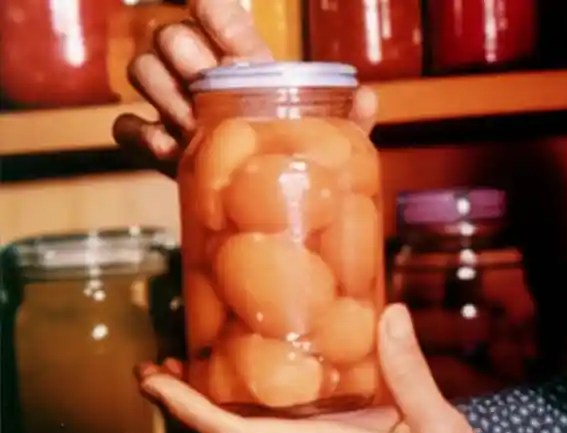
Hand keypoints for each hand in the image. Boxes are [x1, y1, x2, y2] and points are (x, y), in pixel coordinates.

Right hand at [113, 0, 377, 176]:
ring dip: (161, 95)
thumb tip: (368, 99)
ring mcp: (175, 108)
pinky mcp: (157, 145)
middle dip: (180, 58)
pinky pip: (126, 127)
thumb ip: (349, 120)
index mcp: (247, 63)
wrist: (271, 206)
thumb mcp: (331, 141)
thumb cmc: (302, 158)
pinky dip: (140, 136)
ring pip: (142, 72)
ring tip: (190, 129)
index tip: (208, 14)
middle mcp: (204, 77)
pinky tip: (169, 153)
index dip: (210, 9)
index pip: (217, 13)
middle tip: (201, 94)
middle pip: (170, 37)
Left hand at [139, 305, 512, 432]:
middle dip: (193, 398)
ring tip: (217, 368)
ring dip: (228, 410)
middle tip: (171, 357)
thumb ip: (410, 374)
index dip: (183, 405)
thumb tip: (391, 315)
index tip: (149, 377)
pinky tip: (280, 402)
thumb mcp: (439, 431)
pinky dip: (261, 425)